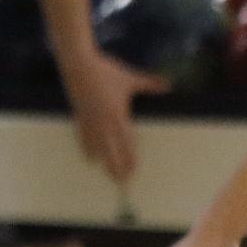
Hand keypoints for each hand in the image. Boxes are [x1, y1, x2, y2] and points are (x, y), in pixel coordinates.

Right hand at [62, 51, 170, 183]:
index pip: (126, 142)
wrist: (78, 63)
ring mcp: (90, 120)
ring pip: (97, 147)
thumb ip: (150, 84)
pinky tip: (89, 159)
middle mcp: (103, 121)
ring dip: (103, 162)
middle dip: (116, 166)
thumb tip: (169, 85)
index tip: (134, 172)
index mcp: (118, 114)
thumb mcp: (130, 78)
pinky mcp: (79, 115)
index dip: (129, 158)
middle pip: (111, 150)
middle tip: (122, 183)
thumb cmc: (106, 70)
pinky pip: (83, 137)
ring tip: (107, 175)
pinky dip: (87, 149)